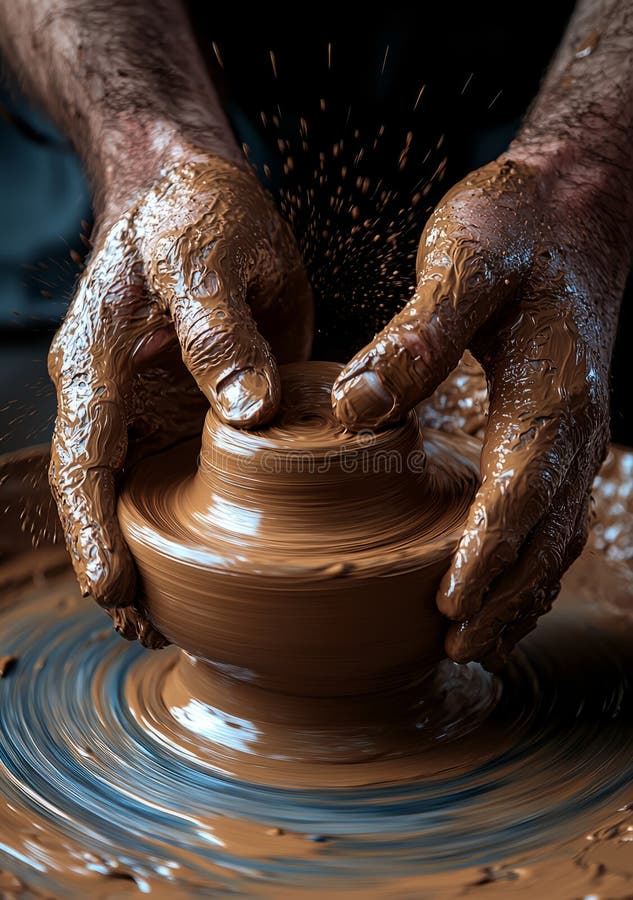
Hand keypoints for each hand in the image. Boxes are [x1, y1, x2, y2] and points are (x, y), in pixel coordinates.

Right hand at [49, 153, 312, 645]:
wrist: (200, 198)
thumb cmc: (193, 212)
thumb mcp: (205, 250)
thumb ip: (218, 329)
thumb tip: (247, 412)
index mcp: (99, 361)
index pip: (84, 458)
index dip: (93, 526)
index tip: (113, 588)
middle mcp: (118, 398)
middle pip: (104, 497)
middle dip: (119, 565)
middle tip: (147, 630)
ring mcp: (155, 411)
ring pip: (144, 497)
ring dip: (157, 559)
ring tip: (175, 623)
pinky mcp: (194, 413)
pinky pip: (191, 476)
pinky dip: (200, 524)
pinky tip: (220, 564)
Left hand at [333, 156, 625, 664]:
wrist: (577, 206)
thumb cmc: (519, 227)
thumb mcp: (464, 264)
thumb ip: (417, 338)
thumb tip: (357, 409)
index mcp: (552, 393)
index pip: (519, 496)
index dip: (485, 556)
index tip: (448, 608)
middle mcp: (575, 425)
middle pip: (546, 535)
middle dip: (505, 597)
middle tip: (455, 648)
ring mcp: (575, 431)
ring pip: (555, 532)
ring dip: (520, 589)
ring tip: (477, 636)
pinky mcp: (559, 426)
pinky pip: (551, 508)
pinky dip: (527, 555)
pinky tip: (496, 575)